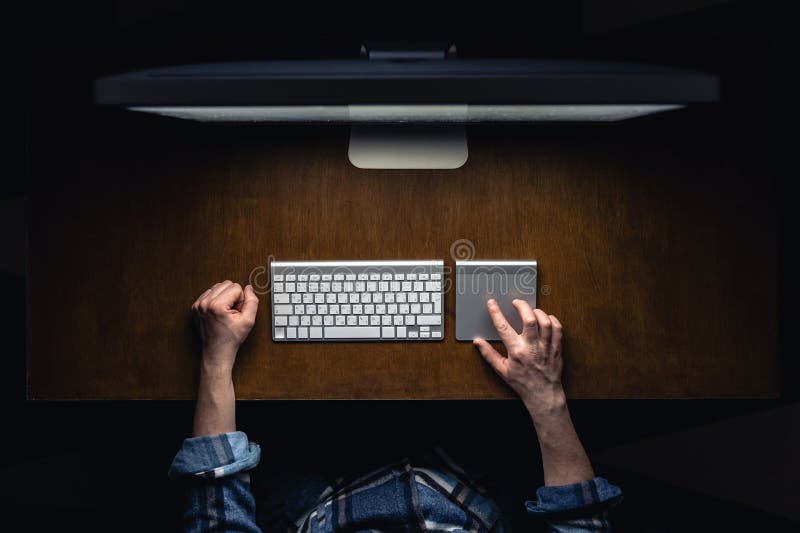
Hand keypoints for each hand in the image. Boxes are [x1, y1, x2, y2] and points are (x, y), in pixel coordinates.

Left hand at [191, 280, 258, 372]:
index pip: (236, 287)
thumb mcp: (248, 320)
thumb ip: (252, 301)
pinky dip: (216, 299)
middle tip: (232, 312)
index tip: (237, 312)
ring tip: (225, 312)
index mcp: (216, 305)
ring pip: (217, 287)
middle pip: (226, 283)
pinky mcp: (195, 306)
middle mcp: (204, 303)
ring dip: (224, 296)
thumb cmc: (231, 338)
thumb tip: (249, 288)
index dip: (241, 300)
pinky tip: (218, 312)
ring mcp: (198, 304)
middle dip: (232, 296)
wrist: (217, 350)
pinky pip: (210, 293)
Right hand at [473, 299, 564, 415]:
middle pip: (529, 319)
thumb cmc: (522, 383)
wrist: (543, 394)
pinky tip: (546, 319)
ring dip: (537, 312)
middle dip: (522, 306)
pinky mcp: (557, 348)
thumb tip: (478, 342)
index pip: (503, 327)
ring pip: (545, 322)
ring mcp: (546, 347)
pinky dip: (552, 320)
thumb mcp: (502, 370)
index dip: (496, 313)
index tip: (492, 303)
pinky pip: (557, 328)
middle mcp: (532, 347)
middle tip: (517, 303)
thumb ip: (489, 354)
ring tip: (531, 311)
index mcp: (516, 352)